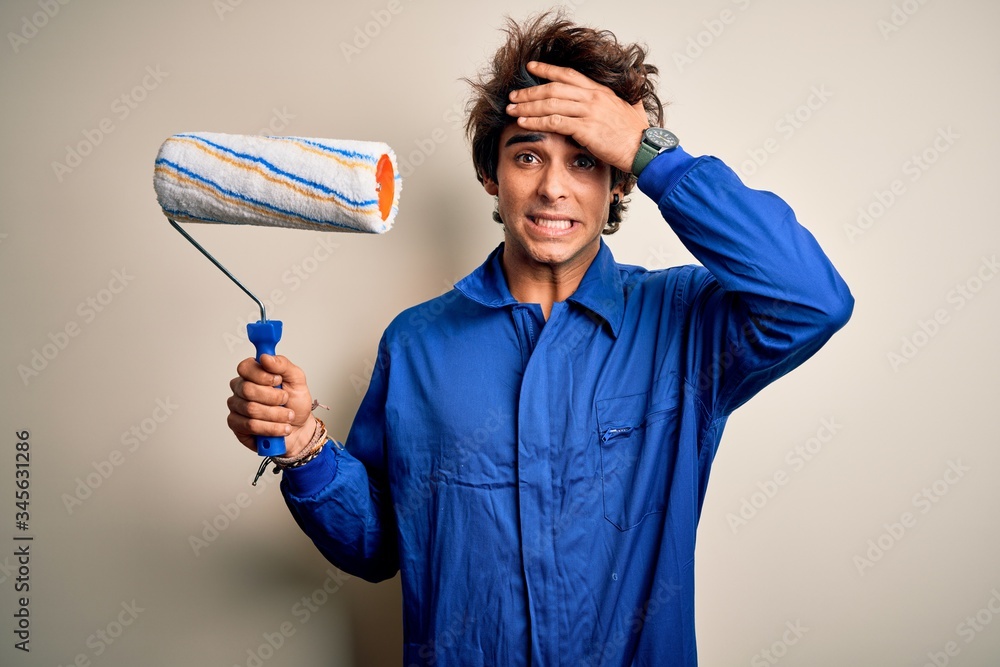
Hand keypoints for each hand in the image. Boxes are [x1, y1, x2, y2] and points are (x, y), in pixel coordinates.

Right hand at [227, 354, 315, 456]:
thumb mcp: (297, 379)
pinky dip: (270, 428)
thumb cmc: (295, 402)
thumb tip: (265, 357)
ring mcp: (236, 406)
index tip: (278, 380)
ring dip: (276, 415)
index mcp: (253, 373)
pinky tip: (280, 428)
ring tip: (287, 417)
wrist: (300, 427)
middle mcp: (241, 388)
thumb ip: (282, 365)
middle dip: (273, 398)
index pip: (245, 367)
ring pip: (251, 409)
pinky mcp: (236, 425)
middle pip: (247, 389)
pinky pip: (250, 426)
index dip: (263, 376)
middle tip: (285, 400)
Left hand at [505, 61, 649, 172]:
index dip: (547, 69)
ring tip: (511, 110)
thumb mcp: (632, 108)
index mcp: (600, 91)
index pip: (568, 74)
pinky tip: (524, 122)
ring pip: (551, 104)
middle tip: (513, 95)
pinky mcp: (586, 129)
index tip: (530, 67)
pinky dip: (537, 121)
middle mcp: (593, 97)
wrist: (644, 150)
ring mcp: (589, 112)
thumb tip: (634, 82)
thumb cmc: (637, 134)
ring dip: (528, 106)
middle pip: (554, 88)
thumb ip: (626, 97)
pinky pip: (555, 122)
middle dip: (530, 91)